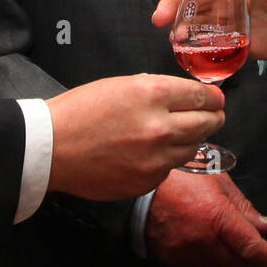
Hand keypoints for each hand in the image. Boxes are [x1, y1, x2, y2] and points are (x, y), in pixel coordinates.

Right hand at [46, 74, 224, 200]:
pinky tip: (148, 152)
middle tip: (212, 115)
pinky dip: (166, 159)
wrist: (51, 148)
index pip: (203, 96)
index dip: (213, 97)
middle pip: (209, 123)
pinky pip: (171, 167)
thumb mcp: (122, 85)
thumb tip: (187, 97)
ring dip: (191, 139)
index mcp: (153, 94)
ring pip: (194, 147)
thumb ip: (158, 91)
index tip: (214, 99)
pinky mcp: (148, 181)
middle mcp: (160, 127)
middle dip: (213, 117)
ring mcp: (156, 158)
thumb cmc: (80, 112)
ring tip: (177, 133)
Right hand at [146, 168, 266, 266]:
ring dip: (227, 253)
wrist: (138, 192)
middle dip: (246, 252)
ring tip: (214, 228)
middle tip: (243, 233)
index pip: (252, 247)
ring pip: (220, 265)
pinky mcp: (174, 260)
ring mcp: (187, 253)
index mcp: (218, 218)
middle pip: (238, 261)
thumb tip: (265, 227)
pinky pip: (200, 266)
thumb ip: (243, 208)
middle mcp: (204, 241)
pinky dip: (208, 257)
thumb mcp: (217, 182)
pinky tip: (200, 238)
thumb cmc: (178, 179)